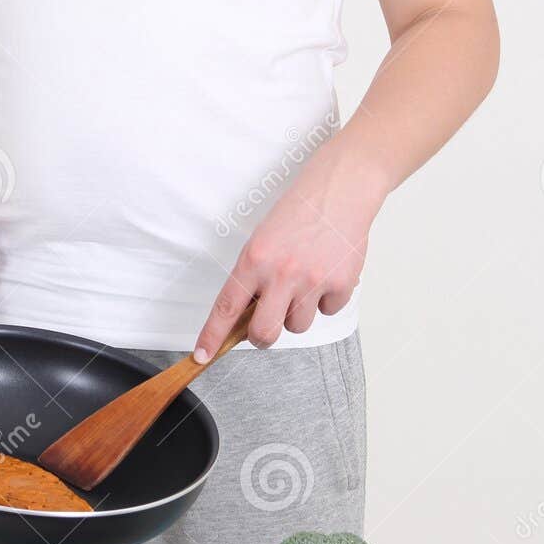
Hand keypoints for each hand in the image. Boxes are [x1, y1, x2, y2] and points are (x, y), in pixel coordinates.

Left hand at [193, 141, 387, 358]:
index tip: (202, 354)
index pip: (226, 307)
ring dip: (298, 312)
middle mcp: (281, 273)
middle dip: (262, 338)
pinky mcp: (341, 284)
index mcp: (254, 259)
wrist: (340, 189)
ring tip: (304, 281)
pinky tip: (327, 273)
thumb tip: (245, 316)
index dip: (212, 336)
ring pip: (298, 326)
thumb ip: (253, 276)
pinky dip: (327, 299)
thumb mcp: (263, 239)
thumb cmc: (300, 211)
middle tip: (266, 326)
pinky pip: (329, 311)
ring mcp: (312, 280)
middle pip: (264, 333)